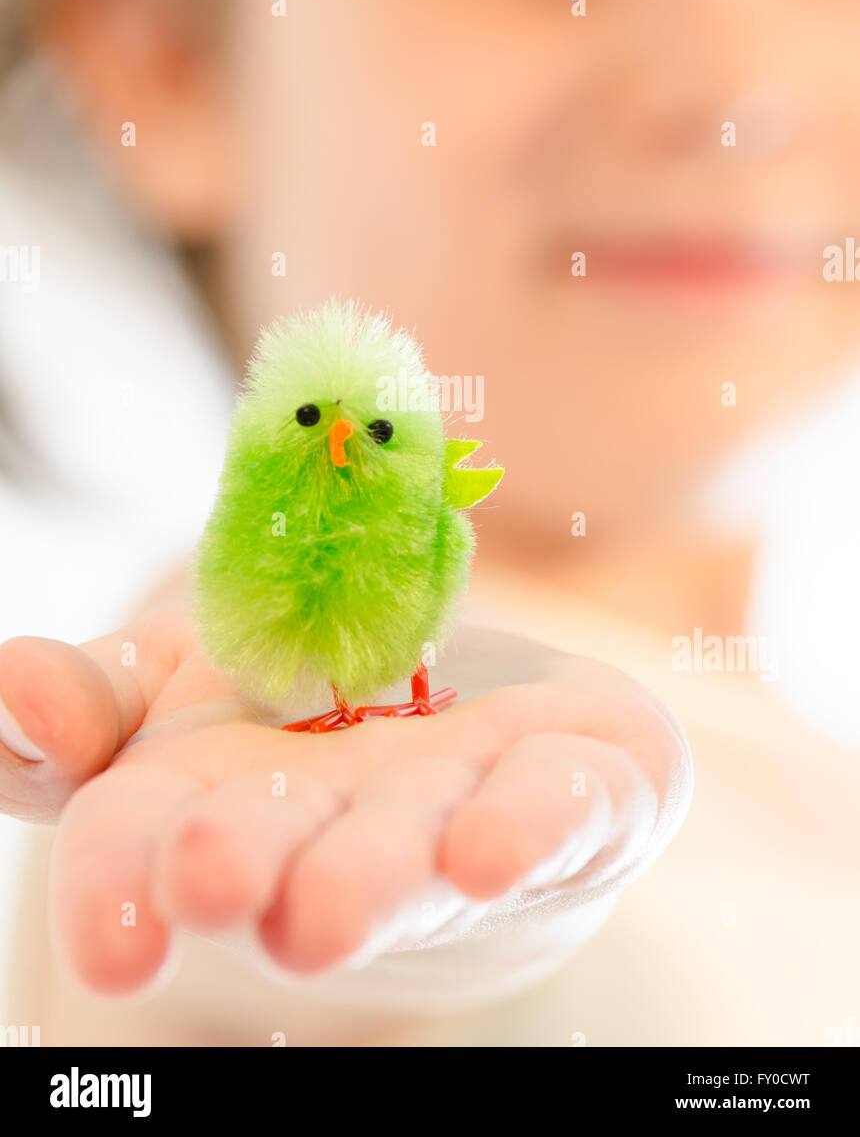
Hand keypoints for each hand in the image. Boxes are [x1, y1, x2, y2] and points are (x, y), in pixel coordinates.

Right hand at [0, 605, 690, 994]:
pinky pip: (567, 805)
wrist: (478, 733)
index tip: (112, 940)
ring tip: (332, 911)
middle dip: (255, 866)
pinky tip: (492, 846)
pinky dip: (532, 822)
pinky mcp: (585, 783)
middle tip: (217, 886)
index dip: (121, 882)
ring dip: (377, 873)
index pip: (150, 844)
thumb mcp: (179, 682)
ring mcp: (467, 814)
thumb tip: (10, 685)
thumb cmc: (310, 719)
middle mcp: (346, 832)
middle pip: (291, 854)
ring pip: (421, 849)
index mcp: (230, 805)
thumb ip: (95, 693)